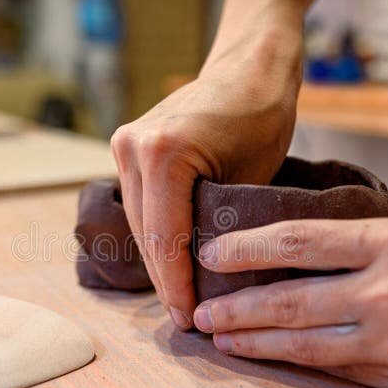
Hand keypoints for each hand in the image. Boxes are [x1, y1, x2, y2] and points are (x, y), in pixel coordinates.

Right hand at [111, 28, 299, 329]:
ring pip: (140, 222)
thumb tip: (210, 282)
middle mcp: (131, 148)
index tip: (190, 322)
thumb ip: (222, 228)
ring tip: (180, 300)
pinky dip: (157, 233)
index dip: (177, 287)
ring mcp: (125, 145)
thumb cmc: (262, 114)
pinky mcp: (130, 147)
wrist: (250, 66)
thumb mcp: (251, 179)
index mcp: (160, 153)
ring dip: (158, 260)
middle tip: (186, 321)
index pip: (165, 239)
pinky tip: (173, 262)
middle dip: (166, 280)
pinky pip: (141, 203)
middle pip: (146, 234)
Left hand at [193, 218, 387, 387]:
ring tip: (220, 338)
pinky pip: (340, 372)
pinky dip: (300, 366)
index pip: (299, 240)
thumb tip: (305, 259)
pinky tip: (274, 361)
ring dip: (255, 342)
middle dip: (236, 307)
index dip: (246, 248)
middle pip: (289, 299)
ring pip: (305, 342)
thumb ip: (368, 250)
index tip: (212, 253)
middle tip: (198, 311)